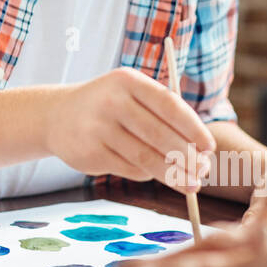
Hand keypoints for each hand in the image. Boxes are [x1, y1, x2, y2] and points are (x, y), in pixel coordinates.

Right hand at [46, 67, 214, 192]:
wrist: (57, 115)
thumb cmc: (109, 105)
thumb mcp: (131, 94)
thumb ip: (163, 113)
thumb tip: (201, 149)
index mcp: (128, 81)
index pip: (169, 105)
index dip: (193, 128)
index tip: (209, 147)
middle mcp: (111, 102)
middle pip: (158, 135)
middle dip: (187, 157)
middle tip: (204, 171)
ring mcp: (98, 128)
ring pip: (145, 157)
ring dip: (173, 175)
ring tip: (192, 185)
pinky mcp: (90, 153)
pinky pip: (129, 169)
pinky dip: (148, 175)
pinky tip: (156, 175)